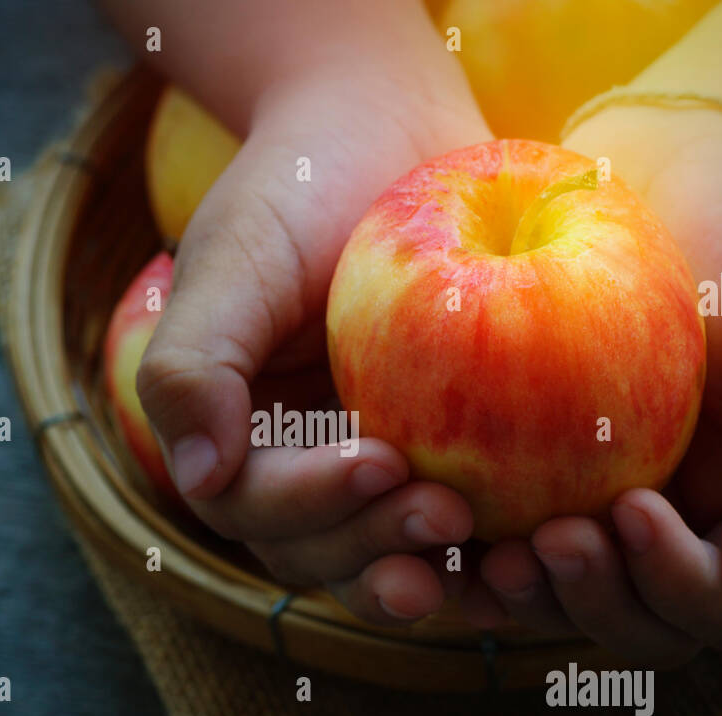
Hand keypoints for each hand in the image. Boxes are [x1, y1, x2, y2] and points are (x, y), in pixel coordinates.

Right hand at [137, 61, 492, 624]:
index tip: (382, 461)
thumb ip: (194, 365)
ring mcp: (364, 475)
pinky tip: (527, 566)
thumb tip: (197, 477)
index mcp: (230, 436)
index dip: (312, 501)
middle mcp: (291, 470)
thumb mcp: (236, 258)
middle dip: (374, 546)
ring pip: (378, 561)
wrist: (385, 134)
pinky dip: (482, 566)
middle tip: (448, 515)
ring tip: (488, 562)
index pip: (253, 503)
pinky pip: (449, 538)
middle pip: (315, 552)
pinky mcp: (435, 468)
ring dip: (425, 574)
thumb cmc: (302, 186)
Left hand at [471, 107, 721, 664]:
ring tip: (486, 556)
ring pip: (554, 603)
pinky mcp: (518, 479)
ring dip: (522, 598)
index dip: (677, 582)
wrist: (676, 175)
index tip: (630, 506)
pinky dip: (457, 553)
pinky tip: (426, 529)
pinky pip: (486, 540)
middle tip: (551, 539)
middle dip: (593, 599)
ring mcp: (590, 512)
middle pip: (633, 627)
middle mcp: (663, 536)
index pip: (720, 608)